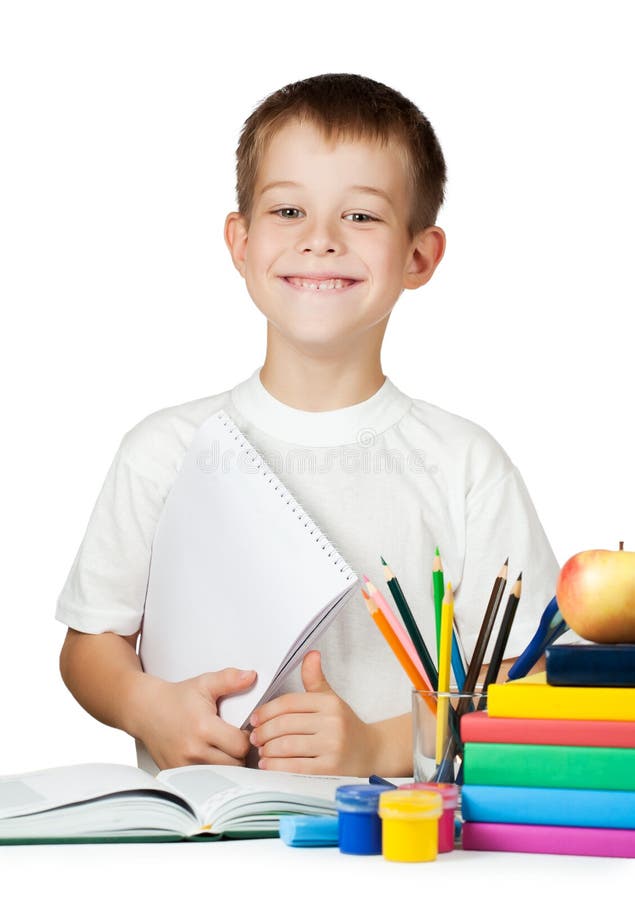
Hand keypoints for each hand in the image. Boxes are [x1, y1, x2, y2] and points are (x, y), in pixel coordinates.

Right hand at [130, 668, 256, 770]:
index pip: (241, 745)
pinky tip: (210, 758)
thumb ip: (229, 679)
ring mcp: (184, 766)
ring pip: (221, 776)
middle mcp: (193, 750)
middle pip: (234, 765)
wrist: (145, 710)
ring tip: (224, 750)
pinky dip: (211, 773)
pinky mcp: (177, 775)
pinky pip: (204, 782)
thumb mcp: (204, 683)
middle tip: (235, 742)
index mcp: (203, 727)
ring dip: (227, 765)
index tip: (242, 732)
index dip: (247, 738)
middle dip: (239, 754)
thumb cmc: (176, 698)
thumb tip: (252, 676)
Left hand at [249, 651, 377, 774]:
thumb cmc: (345, 725)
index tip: (255, 719)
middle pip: (285, 725)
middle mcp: (332, 723)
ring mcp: (332, 747)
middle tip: (255, 737)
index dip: (266, 711)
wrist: (371, 751)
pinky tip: (269, 765)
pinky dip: (277, 767)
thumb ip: (315, 679)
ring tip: (261, 751)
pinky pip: (295, 768)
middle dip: (264, 732)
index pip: (288, 703)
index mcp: (329, 703)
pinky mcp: (330, 770)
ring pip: (287, 746)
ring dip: (268, 750)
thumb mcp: (331, 699)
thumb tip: (310, 654)